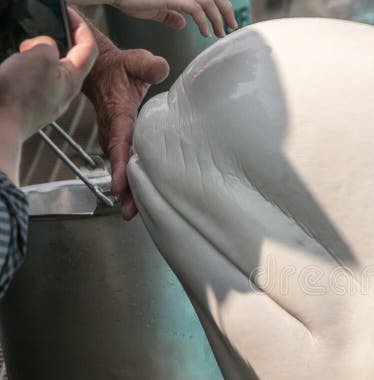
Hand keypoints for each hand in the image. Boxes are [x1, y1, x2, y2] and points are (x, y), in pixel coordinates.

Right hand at [0, 8, 96, 139]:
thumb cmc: (20, 96)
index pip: (88, 49)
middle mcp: (62, 92)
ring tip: (21, 51)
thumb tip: (44, 46)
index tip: (71, 13)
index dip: (81, 27)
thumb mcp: (41, 58)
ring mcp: (44, 100)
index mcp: (72, 79)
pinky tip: (11, 68)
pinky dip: (22, 69)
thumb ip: (49, 45)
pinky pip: (29, 81)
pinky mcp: (27, 105)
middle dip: (54, 41)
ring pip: (45, 71)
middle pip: (67, 60)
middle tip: (39, 30)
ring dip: (35, 56)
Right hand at [83, 31, 168, 218]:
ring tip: (132, 214)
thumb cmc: (121, 68)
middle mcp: (114, 131)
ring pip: (121, 167)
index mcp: (119, 114)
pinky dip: (132, 183)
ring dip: (127, 191)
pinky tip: (141, 201)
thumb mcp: (134, 60)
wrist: (101, 71)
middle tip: (129, 212)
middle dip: (124, 189)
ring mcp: (116, 139)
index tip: (120, 184)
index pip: (120, 141)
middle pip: (118, 163)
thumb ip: (147, 64)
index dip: (120, 163)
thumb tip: (159, 68)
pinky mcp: (122, 143)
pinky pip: (126, 165)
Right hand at [109, 0, 236, 37]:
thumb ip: (170, 13)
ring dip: (218, 19)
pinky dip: (204, 22)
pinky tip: (206, 33)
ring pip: (209, 2)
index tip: (227, 19)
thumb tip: (182, 23)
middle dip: (227, 10)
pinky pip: (196, 9)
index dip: (221, 4)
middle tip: (232, 27)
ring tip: (220, 33)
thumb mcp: (155, 7)